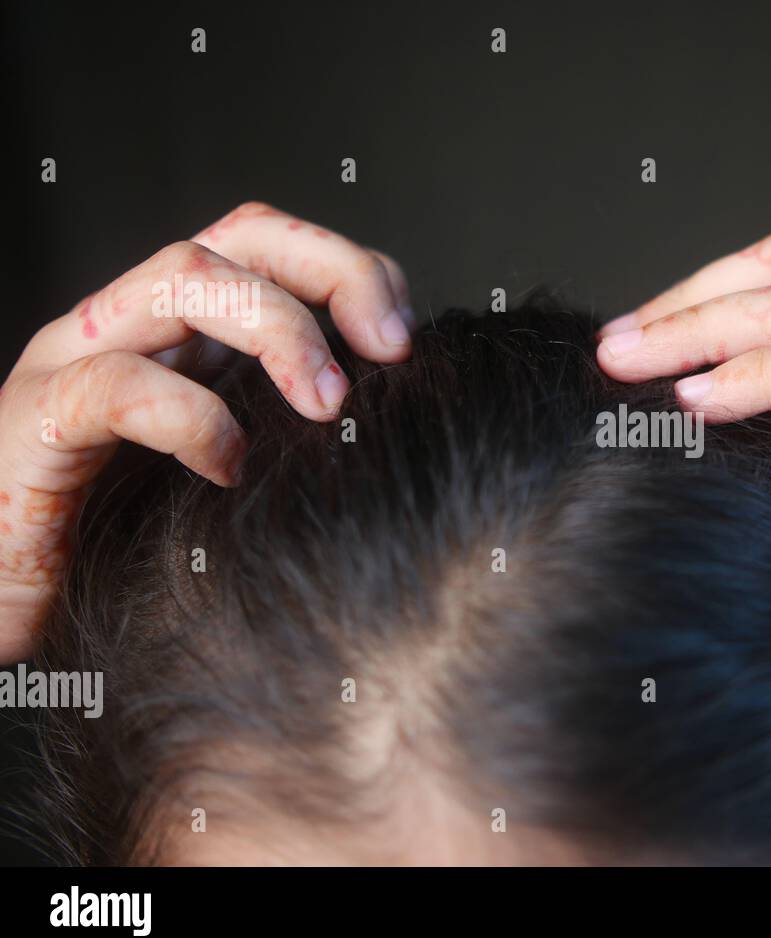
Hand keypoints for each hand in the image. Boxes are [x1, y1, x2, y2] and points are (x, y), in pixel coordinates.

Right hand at [0, 202, 413, 662]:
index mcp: (184, 330)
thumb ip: (284, 431)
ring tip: (327, 405)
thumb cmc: (122, 540)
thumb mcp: (227, 471)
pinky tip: (231, 468)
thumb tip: (392, 428)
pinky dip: (190, 417)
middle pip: (240, 237)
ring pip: (183, 278)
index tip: (407, 340)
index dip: (352, 270)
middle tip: (392, 349)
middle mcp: (133, 325)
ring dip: (279, 329)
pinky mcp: (33, 427)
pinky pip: (115, 385)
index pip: (273, 247)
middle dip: (334, 273)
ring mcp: (74, 362)